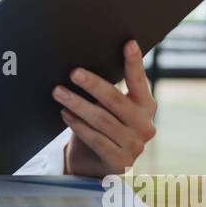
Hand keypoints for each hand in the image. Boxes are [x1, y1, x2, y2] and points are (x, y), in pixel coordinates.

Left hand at [53, 40, 156, 176]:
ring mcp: (135, 145)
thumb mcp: (106, 108)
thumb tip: (82, 68)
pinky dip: (78, 125)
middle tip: (74, 73)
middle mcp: (145, 125)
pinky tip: (65, 114)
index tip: (129, 43)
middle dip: (93, 85)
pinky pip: (96, 139)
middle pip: (115, 100)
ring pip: (102, 120)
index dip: (134, 62)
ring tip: (59, 92)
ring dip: (78, 104)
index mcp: (146, 106)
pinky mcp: (121, 162)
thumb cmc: (99, 127)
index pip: (139, 81)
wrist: (94, 163)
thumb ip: (105, 92)